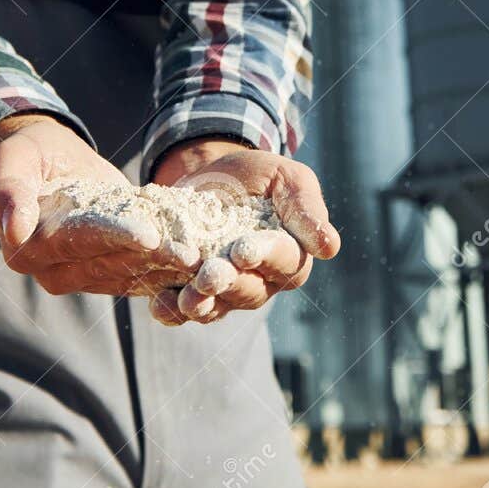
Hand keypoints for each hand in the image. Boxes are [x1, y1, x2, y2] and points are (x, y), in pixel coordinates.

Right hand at [0, 113, 198, 295]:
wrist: (43, 159)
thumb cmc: (26, 152)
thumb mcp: (14, 159)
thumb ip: (9, 191)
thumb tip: (13, 232)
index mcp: (27, 247)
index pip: (78, 241)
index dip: (114, 238)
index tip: (149, 234)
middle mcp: (52, 270)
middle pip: (108, 263)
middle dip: (151, 257)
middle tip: (191, 253)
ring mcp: (78, 274)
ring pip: (126, 273)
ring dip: (165, 267)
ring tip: (201, 256)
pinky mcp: (102, 269)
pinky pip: (134, 273)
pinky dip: (164, 270)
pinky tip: (195, 264)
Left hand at [147, 139, 340, 324]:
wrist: (207, 176)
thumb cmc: (257, 175)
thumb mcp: (285, 178)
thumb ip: (306, 207)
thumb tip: (329, 247)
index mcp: (289, 253)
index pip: (283, 260)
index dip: (264, 256)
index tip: (243, 249)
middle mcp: (261, 280)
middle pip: (249, 291)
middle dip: (228, 284)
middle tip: (210, 275)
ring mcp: (226, 292)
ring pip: (218, 307)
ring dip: (201, 305)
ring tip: (186, 299)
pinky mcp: (192, 292)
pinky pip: (183, 311)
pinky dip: (171, 312)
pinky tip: (159, 305)